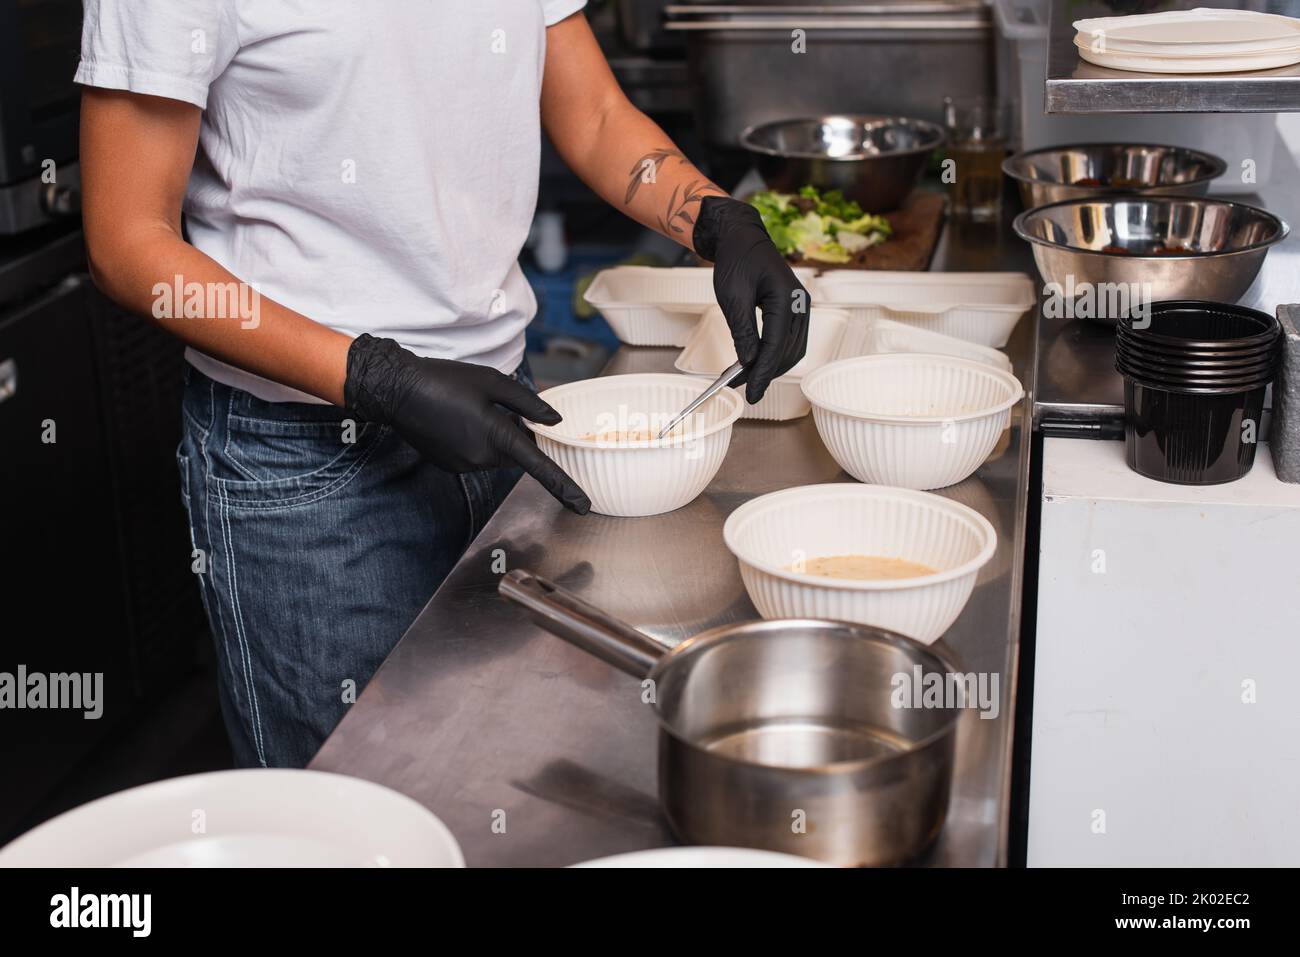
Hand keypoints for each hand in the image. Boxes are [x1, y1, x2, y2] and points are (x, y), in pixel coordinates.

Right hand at [344, 334, 590, 513]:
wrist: (397, 391)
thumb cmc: (445, 381)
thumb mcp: (492, 381)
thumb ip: (528, 403)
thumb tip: (554, 422)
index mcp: (497, 436)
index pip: (539, 466)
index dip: (564, 486)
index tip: (582, 506)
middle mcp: (482, 458)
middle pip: (517, 454)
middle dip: (516, 435)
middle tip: (496, 407)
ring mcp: (465, 465)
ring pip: (497, 455)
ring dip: (495, 437)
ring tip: (471, 410)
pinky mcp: (452, 465)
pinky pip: (478, 456)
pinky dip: (478, 441)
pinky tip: (458, 420)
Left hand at [694, 196, 810, 402]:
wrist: (742, 237)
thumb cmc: (736, 260)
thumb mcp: (732, 296)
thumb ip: (742, 331)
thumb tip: (748, 363)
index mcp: (786, 297)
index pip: (776, 345)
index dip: (763, 373)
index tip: (751, 393)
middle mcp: (800, 303)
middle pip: (788, 351)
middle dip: (766, 373)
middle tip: (743, 389)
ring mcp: (800, 306)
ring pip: (792, 349)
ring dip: (771, 366)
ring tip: (747, 379)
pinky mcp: (795, 310)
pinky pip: (790, 340)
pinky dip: (775, 355)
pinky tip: (757, 363)